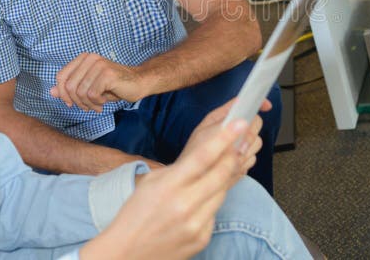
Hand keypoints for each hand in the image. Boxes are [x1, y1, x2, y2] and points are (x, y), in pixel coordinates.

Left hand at [51, 53, 143, 111]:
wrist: (138, 82)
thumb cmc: (113, 86)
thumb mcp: (88, 86)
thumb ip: (70, 88)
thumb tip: (51, 92)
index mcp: (83, 58)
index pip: (61, 77)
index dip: (62, 94)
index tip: (70, 103)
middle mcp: (90, 58)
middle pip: (69, 87)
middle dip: (77, 102)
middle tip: (87, 107)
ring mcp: (99, 65)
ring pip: (80, 92)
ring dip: (88, 104)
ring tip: (97, 105)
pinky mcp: (107, 74)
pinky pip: (92, 95)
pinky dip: (97, 103)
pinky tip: (104, 102)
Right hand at [78, 98, 270, 259]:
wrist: (127, 253)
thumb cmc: (136, 214)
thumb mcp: (151, 183)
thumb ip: (179, 169)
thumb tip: (209, 155)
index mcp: (169, 185)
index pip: (203, 156)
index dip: (225, 137)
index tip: (240, 123)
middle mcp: (185, 204)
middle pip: (222, 173)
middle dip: (234, 154)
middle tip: (242, 140)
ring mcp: (196, 224)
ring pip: (223, 192)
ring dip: (225, 178)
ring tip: (219, 169)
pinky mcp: (203, 238)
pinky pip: (216, 212)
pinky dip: (212, 202)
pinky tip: (201, 201)